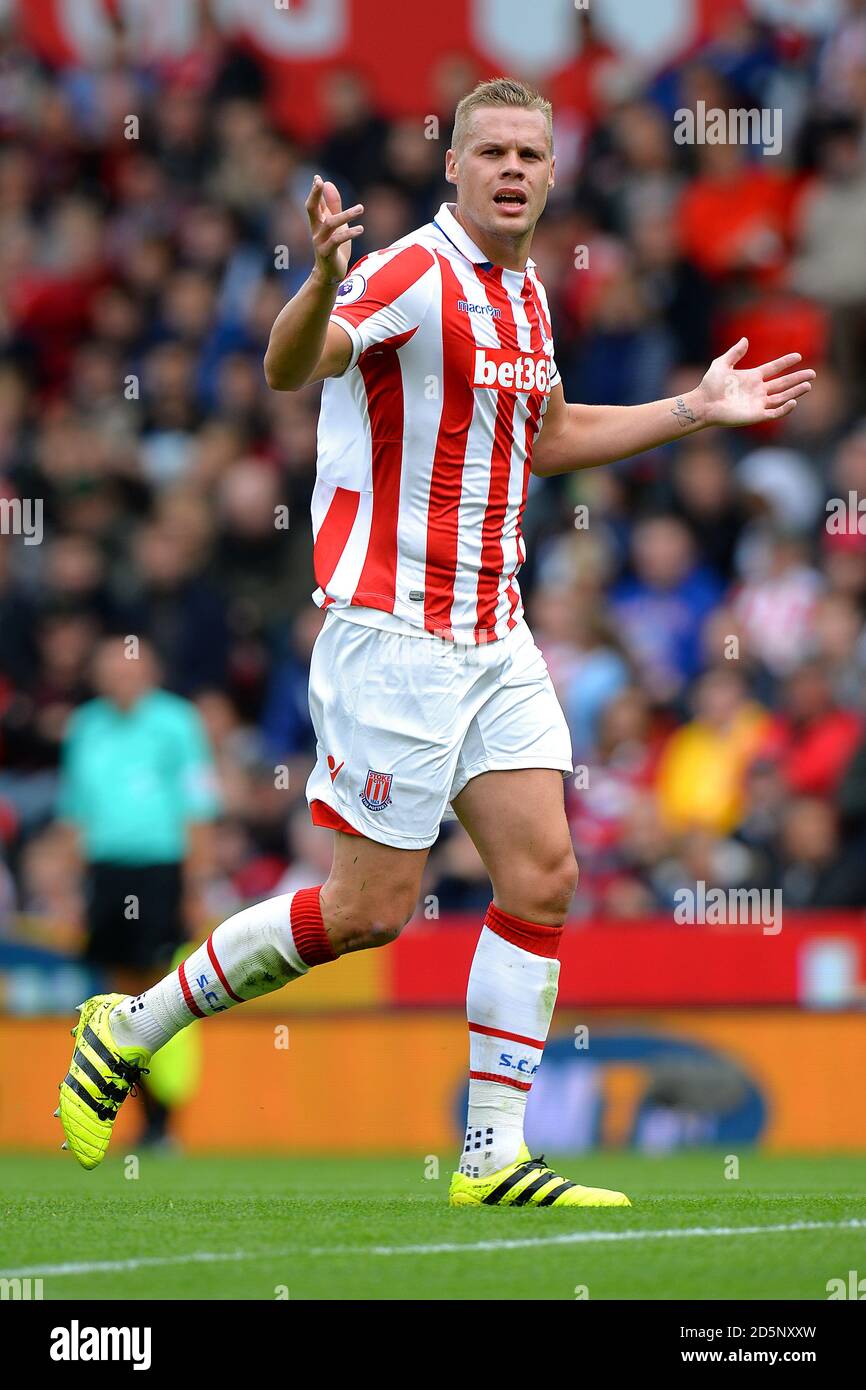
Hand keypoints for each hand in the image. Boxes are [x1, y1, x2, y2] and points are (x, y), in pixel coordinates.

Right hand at [305, 175, 363, 287]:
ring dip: (346, 215)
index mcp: (317, 223)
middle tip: (320, 182)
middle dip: (315, 195)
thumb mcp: (336, 225)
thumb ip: (333, 206)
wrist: (330, 275)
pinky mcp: (327, 253)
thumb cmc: (333, 248)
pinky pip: (337, 240)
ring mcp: (320, 242)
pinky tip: (360, 229)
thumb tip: (329, 184)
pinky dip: (349, 233)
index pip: (313, 203)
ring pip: (330, 224)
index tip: (317, 178)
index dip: (315, 191)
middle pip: (311, 209)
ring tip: (361, 208)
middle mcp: (315, 230)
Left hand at [694, 337, 815, 427]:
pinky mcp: (756, 415)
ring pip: (782, 397)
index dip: (786, 362)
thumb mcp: (721, 364)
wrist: (703, 404)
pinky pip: (774, 413)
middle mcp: (758, 390)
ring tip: (808, 385)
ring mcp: (758, 403)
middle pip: (783, 383)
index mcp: (753, 377)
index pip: (774, 368)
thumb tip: (745, 339)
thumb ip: (734, 353)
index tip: (798, 356)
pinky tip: (793, 402)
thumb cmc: (709, 385)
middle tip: (813, 374)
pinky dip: (784, 409)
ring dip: (795, 392)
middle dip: (798, 378)